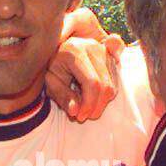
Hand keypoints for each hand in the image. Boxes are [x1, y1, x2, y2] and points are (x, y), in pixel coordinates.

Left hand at [45, 7, 123, 121]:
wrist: (57, 51)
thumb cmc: (52, 67)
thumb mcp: (51, 82)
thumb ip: (62, 96)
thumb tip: (75, 112)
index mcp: (75, 52)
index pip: (92, 83)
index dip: (89, 104)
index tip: (80, 117)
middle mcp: (92, 47)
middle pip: (105, 85)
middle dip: (97, 106)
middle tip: (84, 116)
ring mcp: (103, 50)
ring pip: (112, 85)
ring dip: (102, 102)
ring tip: (86, 107)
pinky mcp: (109, 55)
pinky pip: (114, 82)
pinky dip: (105, 95)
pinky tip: (92, 96)